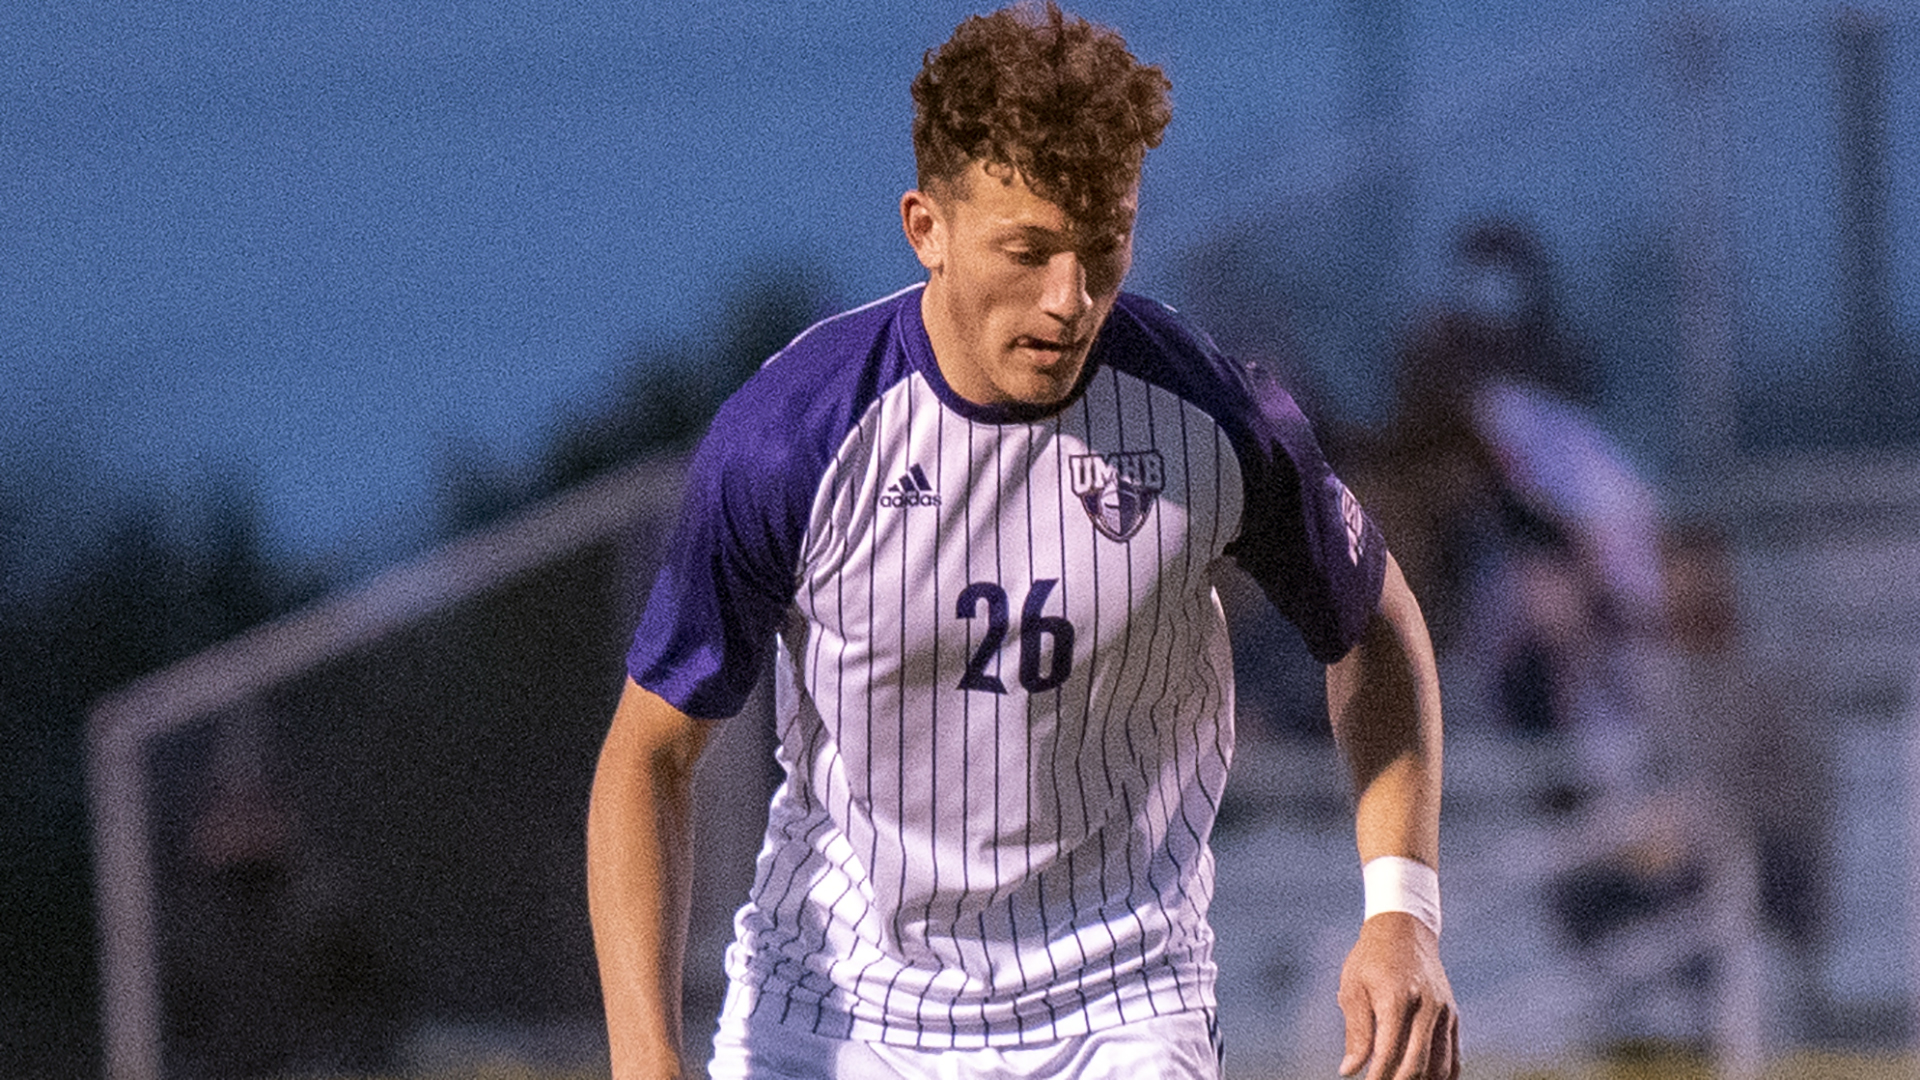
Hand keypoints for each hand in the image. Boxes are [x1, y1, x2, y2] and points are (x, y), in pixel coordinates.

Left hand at [1337, 912, 1458, 1079]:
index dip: (1378, 1077)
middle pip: (1417, 1063)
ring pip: (1439, 1065)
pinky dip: (1443, 1076)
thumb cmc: (1370, 959)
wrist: (1404, 930)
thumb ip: (1356, 1032)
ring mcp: (1444, 1012)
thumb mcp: (1353, 989)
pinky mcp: (1453, 1016)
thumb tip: (1349, 1070)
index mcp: (1397, 998)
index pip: (1389, 1052)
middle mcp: (1426, 1007)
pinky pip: (1453, 1056)